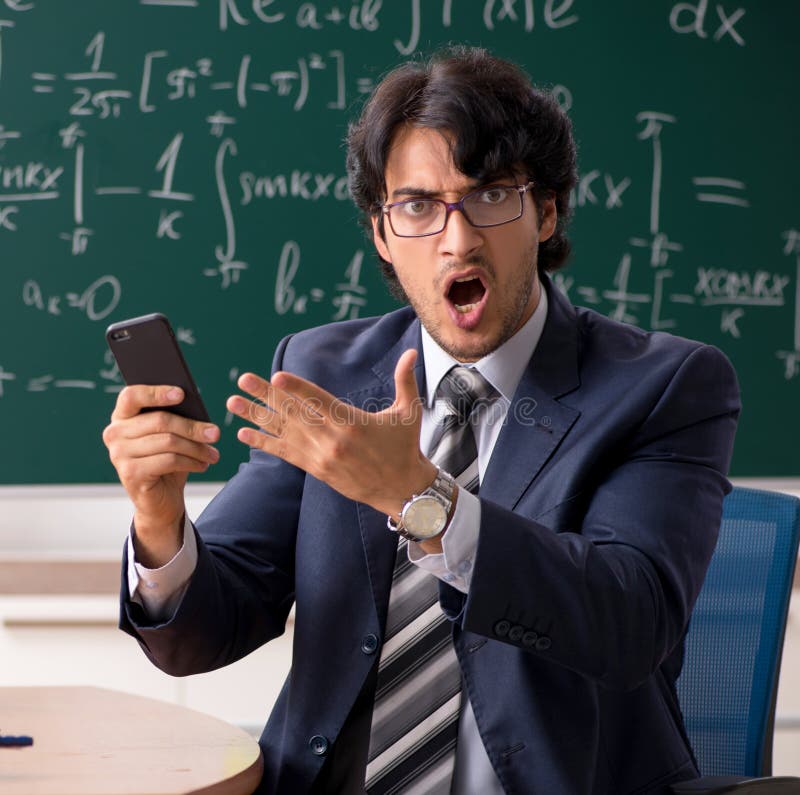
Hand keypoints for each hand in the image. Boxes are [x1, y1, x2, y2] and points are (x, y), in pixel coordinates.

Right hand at [102, 385, 219, 566]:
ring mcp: (119, 454)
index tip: (182, 394)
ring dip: (197, 448)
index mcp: (122, 416)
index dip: (157, 392)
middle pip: (160, 421)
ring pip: (168, 441)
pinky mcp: (131, 473)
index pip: (132, 396)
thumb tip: (197, 408)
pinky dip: (191, 462)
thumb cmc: (166, 462)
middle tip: (215, 434)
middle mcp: (115, 433)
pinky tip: (203, 464)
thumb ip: (175, 419)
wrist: (159, 500)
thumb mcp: (170, 437)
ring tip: (213, 453)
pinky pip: (169, 460)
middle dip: (193, 427)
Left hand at [226, 349, 435, 518]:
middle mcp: (332, 440)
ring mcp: (321, 456)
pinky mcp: (316, 469)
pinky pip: (285, 454)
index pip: (319, 401)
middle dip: (266, 395)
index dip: (297, 388)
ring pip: (284, 432)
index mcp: (352, 422)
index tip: (276, 376)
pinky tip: (244, 434)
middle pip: (293, 414)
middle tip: (243, 379)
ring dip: (256, 417)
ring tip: (233, 403)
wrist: (401, 490)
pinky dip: (264, 443)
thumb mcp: (408, 413)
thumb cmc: (404, 448)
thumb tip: (412, 353)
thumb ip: (405, 380)